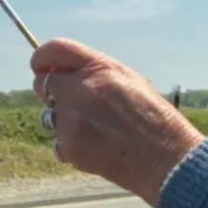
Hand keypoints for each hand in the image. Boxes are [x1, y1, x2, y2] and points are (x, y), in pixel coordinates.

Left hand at [31, 38, 204, 205]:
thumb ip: (94, 72)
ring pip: (48, 115)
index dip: (43, 58)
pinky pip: (57, 142)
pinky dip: (71, 145)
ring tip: (94, 129)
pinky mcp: (68, 146)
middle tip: (72, 103)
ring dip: (62, 120)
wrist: (165, 158)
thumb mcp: (129, 79)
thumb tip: (63, 71)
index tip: (42, 67)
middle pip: (42, 83)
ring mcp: (70, 119)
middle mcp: (79, 89)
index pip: (53, 49)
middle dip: (51, 92)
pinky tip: (96, 147)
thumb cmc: (152, 118)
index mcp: (98, 67)